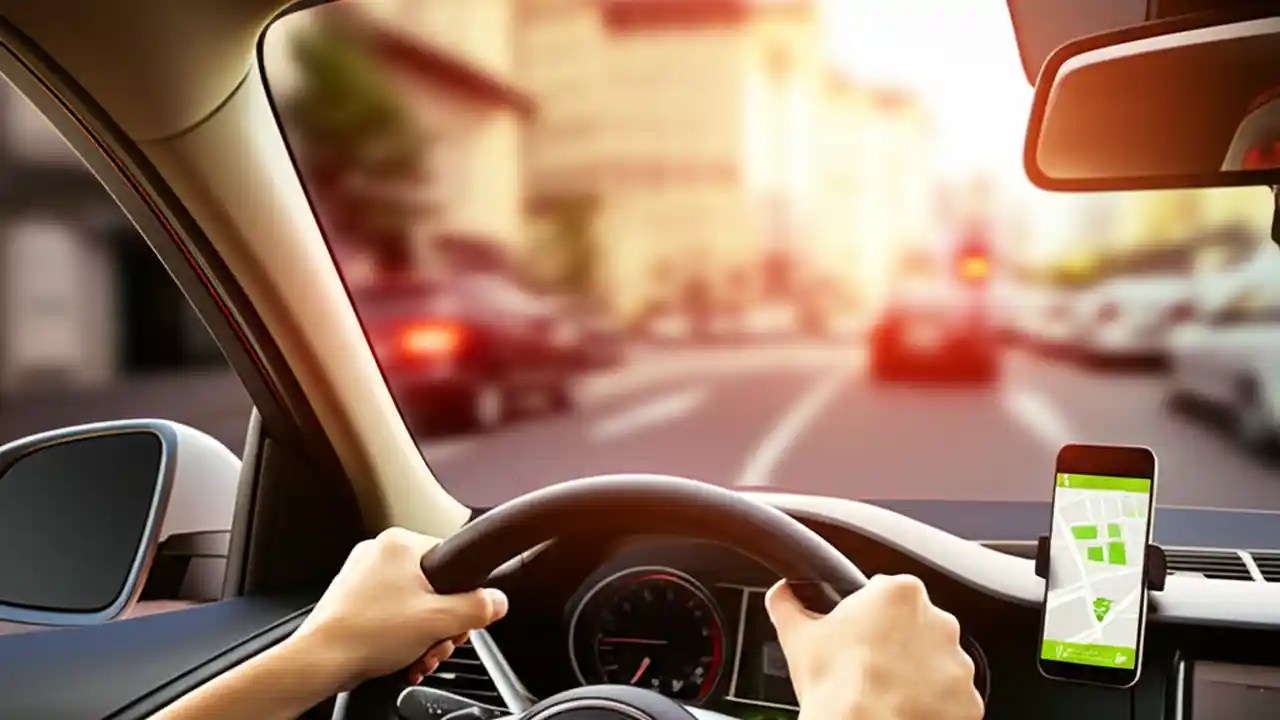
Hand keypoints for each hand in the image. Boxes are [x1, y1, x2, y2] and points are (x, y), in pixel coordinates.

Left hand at [291, 528, 508, 690]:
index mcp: (399, 543)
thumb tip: (497, 601)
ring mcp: (361, 576)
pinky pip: (390, 614)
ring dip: (423, 635)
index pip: (451, 561)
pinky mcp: (351, 600)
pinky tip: (403, 658)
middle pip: (432, 587)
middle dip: (441, 623)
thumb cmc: (368, 633)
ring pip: (412, 604)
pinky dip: (401, 637)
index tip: (459, 621)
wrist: (320, 660)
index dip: (463, 596)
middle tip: (437, 643)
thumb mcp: (439, 620)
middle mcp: (378, 553)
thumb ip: (477, 608)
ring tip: (418, 656)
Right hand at [766, 574, 982, 719]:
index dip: (868, 616)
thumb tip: (782, 593)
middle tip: (869, 668)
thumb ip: (788, 602)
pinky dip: (934, 707)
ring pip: (937, 663)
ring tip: (887, 695)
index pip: (886, 593)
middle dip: (897, 645)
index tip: (858, 637)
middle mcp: (939, 622)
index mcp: (900, 594)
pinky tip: (905, 712)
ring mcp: (958, 664)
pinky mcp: (968, 701)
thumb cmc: (833, 686)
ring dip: (917, 675)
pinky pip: (952, 700)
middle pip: (916, 627)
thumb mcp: (797, 636)